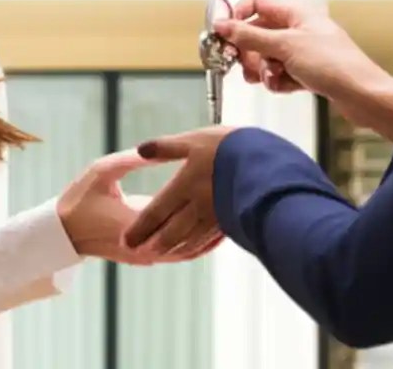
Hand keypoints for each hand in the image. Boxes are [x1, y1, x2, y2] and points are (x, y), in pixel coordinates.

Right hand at [56, 150, 220, 264]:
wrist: (65, 232)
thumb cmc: (80, 199)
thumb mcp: (101, 172)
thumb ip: (129, 160)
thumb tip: (153, 149)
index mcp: (132, 221)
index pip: (173, 213)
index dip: (199, 198)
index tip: (219, 182)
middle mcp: (143, 244)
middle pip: (189, 236)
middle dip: (212, 219)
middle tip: (236, 199)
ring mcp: (146, 256)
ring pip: (188, 249)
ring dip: (210, 235)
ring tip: (233, 218)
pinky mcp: (147, 258)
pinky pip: (179, 254)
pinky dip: (198, 246)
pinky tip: (213, 235)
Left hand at [120, 127, 233, 253]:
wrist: (267, 165)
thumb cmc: (228, 147)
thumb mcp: (194, 140)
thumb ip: (167, 147)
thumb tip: (140, 149)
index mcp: (184, 186)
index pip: (155, 213)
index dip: (139, 228)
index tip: (125, 241)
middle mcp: (197, 207)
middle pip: (170, 231)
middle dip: (153, 242)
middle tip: (137, 251)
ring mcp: (216, 216)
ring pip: (189, 238)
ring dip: (172, 247)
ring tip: (160, 253)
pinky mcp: (231, 219)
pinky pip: (208, 238)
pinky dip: (196, 245)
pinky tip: (193, 246)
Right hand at [214, 0, 392, 139]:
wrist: (363, 95)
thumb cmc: (335, 64)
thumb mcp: (284, 46)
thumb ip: (249, 36)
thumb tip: (223, 25)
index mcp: (296, 12)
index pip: (256, 3)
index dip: (237, 16)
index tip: (223, 34)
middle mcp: (298, 27)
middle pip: (258, 33)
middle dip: (248, 51)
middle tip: (242, 65)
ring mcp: (302, 49)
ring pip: (267, 56)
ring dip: (263, 69)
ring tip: (270, 77)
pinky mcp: (306, 70)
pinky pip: (279, 72)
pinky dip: (278, 80)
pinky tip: (285, 86)